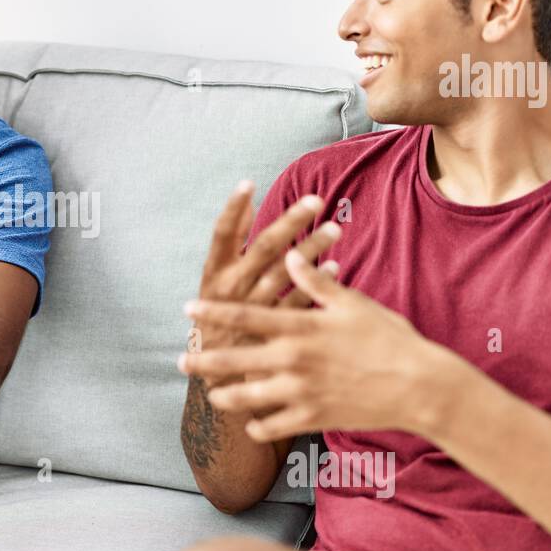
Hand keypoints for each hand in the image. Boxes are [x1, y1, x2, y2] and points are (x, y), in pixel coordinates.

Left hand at [180, 249, 477, 441]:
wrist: (421, 385)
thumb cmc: (389, 338)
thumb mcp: (352, 303)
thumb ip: (315, 281)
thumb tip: (290, 254)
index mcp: (301, 327)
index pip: (246, 315)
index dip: (214, 311)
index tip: (188, 308)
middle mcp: (295, 360)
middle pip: (235, 360)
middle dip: (204, 361)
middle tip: (181, 362)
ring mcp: (302, 392)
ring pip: (248, 399)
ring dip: (226, 397)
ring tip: (214, 395)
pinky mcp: (313, 418)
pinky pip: (274, 426)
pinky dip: (259, 427)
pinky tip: (252, 425)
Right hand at [194, 181, 342, 362]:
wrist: (216, 368)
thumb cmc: (219, 311)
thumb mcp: (217, 276)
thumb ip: (233, 240)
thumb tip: (248, 199)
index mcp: (214, 272)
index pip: (222, 233)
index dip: (233, 208)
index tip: (248, 182)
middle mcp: (231, 287)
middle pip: (263, 248)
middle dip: (290, 222)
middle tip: (316, 201)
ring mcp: (253, 309)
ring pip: (286, 272)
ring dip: (311, 249)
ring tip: (334, 230)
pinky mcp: (272, 329)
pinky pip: (299, 302)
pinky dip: (317, 284)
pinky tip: (336, 267)